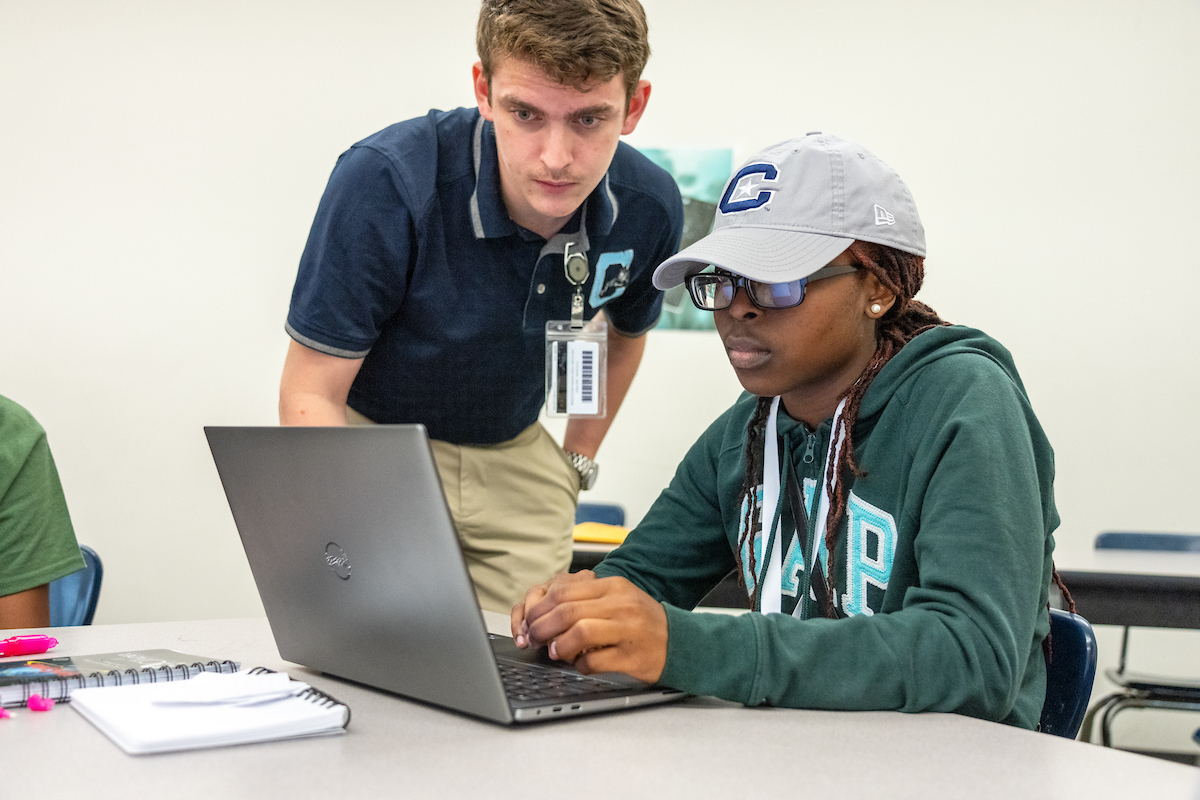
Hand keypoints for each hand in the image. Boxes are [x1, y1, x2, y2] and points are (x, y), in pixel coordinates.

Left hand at [511, 572, 667, 683]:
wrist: (681, 642)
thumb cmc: (643, 622)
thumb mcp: (618, 599)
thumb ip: (585, 600)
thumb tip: (545, 611)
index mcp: (613, 586)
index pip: (565, 590)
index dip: (540, 608)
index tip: (530, 621)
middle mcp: (621, 604)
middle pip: (567, 610)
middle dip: (542, 627)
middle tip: (534, 639)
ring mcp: (627, 630)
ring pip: (579, 632)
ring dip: (560, 645)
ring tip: (555, 653)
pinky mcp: (631, 657)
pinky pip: (594, 660)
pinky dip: (580, 665)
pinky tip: (580, 664)